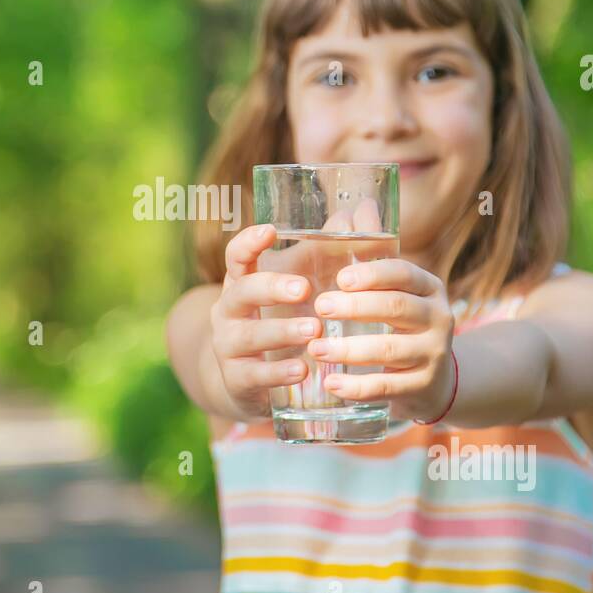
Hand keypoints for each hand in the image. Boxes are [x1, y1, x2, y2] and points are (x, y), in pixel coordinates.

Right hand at [209, 224, 321, 417]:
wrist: (249, 382)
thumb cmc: (282, 321)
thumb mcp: (300, 286)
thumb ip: (327, 252)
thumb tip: (365, 210)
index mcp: (241, 282)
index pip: (236, 257)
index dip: (248, 243)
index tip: (270, 231)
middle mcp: (227, 311)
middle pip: (240, 292)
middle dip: (271, 288)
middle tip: (304, 288)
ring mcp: (228, 346)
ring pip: (248, 335)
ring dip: (281, 331)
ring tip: (314, 329)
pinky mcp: (237, 380)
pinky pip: (253, 375)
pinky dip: (277, 372)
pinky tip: (302, 369)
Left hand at [308, 258, 455, 421]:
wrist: (434, 378)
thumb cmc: (401, 325)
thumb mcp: (395, 293)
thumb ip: (373, 260)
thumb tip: (358, 209)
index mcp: (429, 288)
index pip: (403, 274)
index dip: (372, 274)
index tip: (340, 279)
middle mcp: (438, 317)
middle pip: (396, 307)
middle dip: (355, 307)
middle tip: (320, 307)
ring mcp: (434, 353)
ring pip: (389, 349)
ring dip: (349, 350)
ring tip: (316, 349)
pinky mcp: (424, 385)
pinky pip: (387, 386)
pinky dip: (357, 387)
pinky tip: (332, 384)